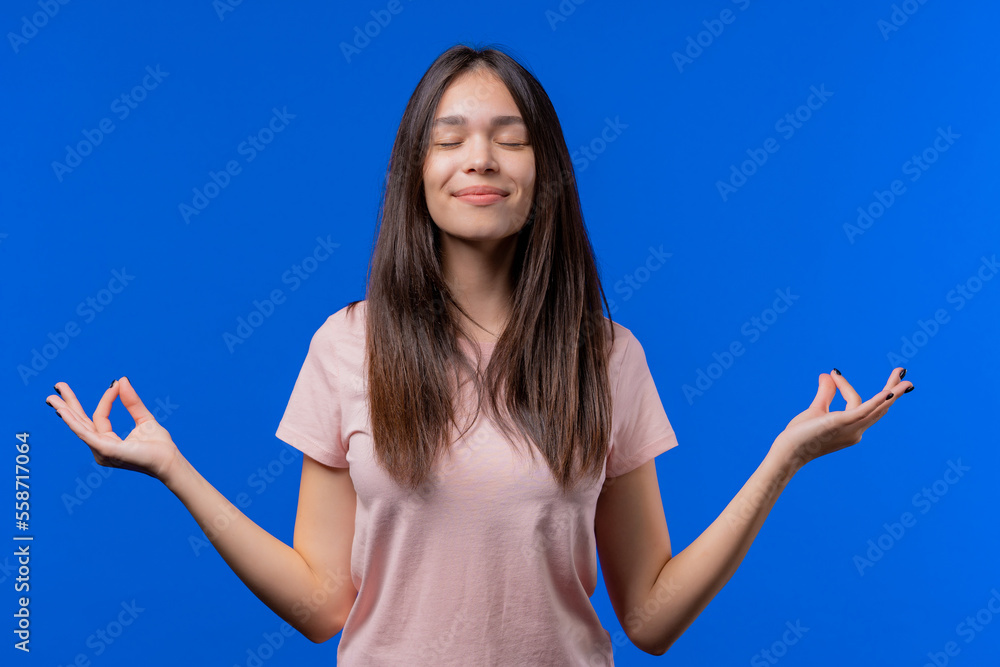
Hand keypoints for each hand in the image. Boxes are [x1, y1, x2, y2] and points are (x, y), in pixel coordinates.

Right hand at [46, 377, 182, 483]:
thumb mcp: (144, 418)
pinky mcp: (107, 451)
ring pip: (80, 427)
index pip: (100, 416)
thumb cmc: (159, 445)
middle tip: (57, 386)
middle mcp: (101, 448)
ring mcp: (102, 451)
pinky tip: (64, 412)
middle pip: (81, 422)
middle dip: (68, 405)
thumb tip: (121, 380)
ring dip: (66, 412)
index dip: (106, 399)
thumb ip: (132, 402)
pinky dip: (74, 423)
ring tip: (53, 398)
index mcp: (109, 441)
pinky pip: (87, 434)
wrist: (169, 460)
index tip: (115, 384)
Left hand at [772, 367, 913, 468]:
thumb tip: (828, 374)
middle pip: (880, 407)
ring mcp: (851, 429)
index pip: (858, 402)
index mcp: (851, 428)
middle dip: (893, 389)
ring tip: (903, 378)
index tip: (833, 372)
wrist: (789, 451)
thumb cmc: (801, 434)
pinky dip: (877, 402)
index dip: (846, 386)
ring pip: (878, 409)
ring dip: (892, 392)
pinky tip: (888, 393)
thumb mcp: (816, 409)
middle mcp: (856, 430)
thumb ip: (825, 393)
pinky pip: (863, 411)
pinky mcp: (842, 424)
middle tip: (902, 372)